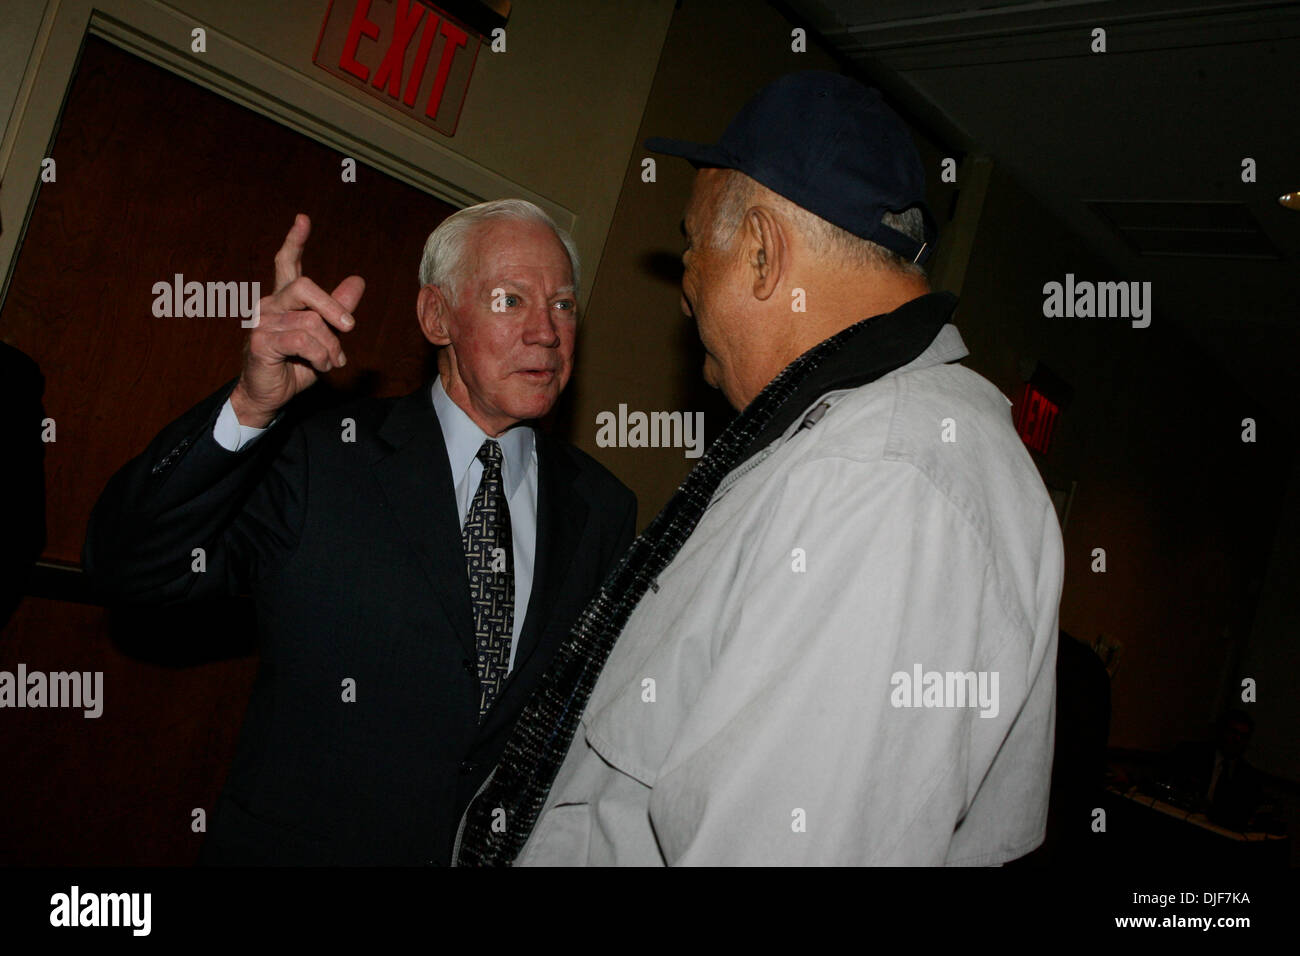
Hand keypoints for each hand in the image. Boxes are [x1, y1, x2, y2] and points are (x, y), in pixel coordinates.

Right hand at [230, 214, 364, 426]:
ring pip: (310, 321)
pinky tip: (321, 365)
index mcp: (283, 300)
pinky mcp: (261, 341)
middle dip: (333, 307)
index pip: (287, 264)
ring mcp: (262, 321)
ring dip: (330, 346)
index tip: (303, 219)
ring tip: (331, 361)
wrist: (269, 395)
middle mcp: (270, 304)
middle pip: (304, 286)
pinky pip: (302, 341)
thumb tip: (358, 281)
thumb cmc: (294, 365)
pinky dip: (319, 355)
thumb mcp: (324, 336)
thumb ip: (337, 309)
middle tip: (350, 327)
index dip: (295, 241)